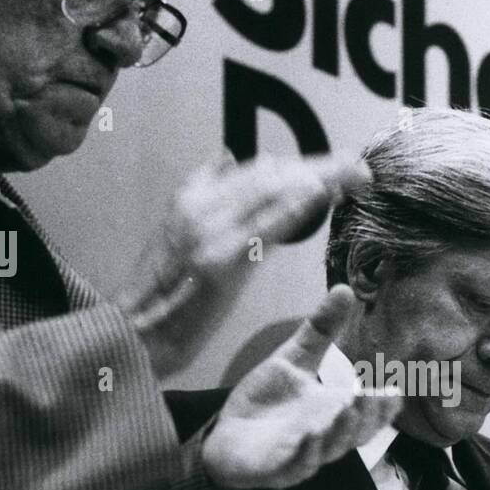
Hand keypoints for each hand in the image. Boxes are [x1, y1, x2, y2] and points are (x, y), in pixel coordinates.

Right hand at [117, 151, 371, 379]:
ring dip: (319, 179)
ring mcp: (209, 232)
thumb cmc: (161, 294)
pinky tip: (324, 194)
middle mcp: (200, 207)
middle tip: (358, 167)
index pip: (256, 170)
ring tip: (355, 176)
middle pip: (270, 174)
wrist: (131, 333)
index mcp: (192, 198)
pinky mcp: (219, 261)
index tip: (335, 166)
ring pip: (272, 192)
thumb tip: (228, 156)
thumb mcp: (174, 233)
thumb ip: (202, 192)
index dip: (299, 165)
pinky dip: (296, 205)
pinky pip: (265, 225)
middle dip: (319, 167)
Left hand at [202, 285, 401, 489]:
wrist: (225, 436)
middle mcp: (325, 437)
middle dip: (367, 416)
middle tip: (373, 395)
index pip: (368, 414)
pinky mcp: (276, 470)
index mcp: (334, 413)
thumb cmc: (266, 402)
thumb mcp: (293, 359)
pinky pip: (295, 464)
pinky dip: (305, 452)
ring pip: (330, 449)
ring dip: (341, 431)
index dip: (384, 406)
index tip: (395, 390)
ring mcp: (303, 456)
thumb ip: (320, 330)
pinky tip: (309, 435)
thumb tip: (345, 287)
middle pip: (355, 433)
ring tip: (348, 409)